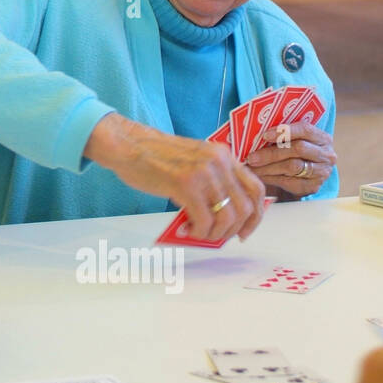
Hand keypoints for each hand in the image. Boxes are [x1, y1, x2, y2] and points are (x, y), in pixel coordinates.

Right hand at [85, 113, 264, 242]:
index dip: (255, 215)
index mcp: (223, 155)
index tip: (244, 230)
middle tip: (220, 237)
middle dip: (235, 229)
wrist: (126, 145)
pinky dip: (200, 232)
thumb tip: (220, 216)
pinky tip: (188, 230)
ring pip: (228, 217)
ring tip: (199, 234)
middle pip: (246, 206)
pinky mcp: (186, 184)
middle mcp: (219, 161)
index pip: (256, 189)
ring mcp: (204, 172)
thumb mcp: (192, 163)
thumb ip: (210, 182)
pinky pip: (205, 220)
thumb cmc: (153, 157)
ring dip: (216, 234)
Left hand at [244, 122, 336, 197]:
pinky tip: (259, 176)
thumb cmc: (294, 152)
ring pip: (293, 166)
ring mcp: (321, 172)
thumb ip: (281, 136)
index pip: (306, 129)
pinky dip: (271, 178)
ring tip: (252, 167)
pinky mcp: (313, 186)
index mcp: (322, 138)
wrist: (303, 176)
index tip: (265, 135)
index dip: (285, 131)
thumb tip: (253, 134)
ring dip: (268, 167)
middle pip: (298, 149)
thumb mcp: (293, 141)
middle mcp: (326, 154)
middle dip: (271, 153)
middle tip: (251, 157)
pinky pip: (290, 181)